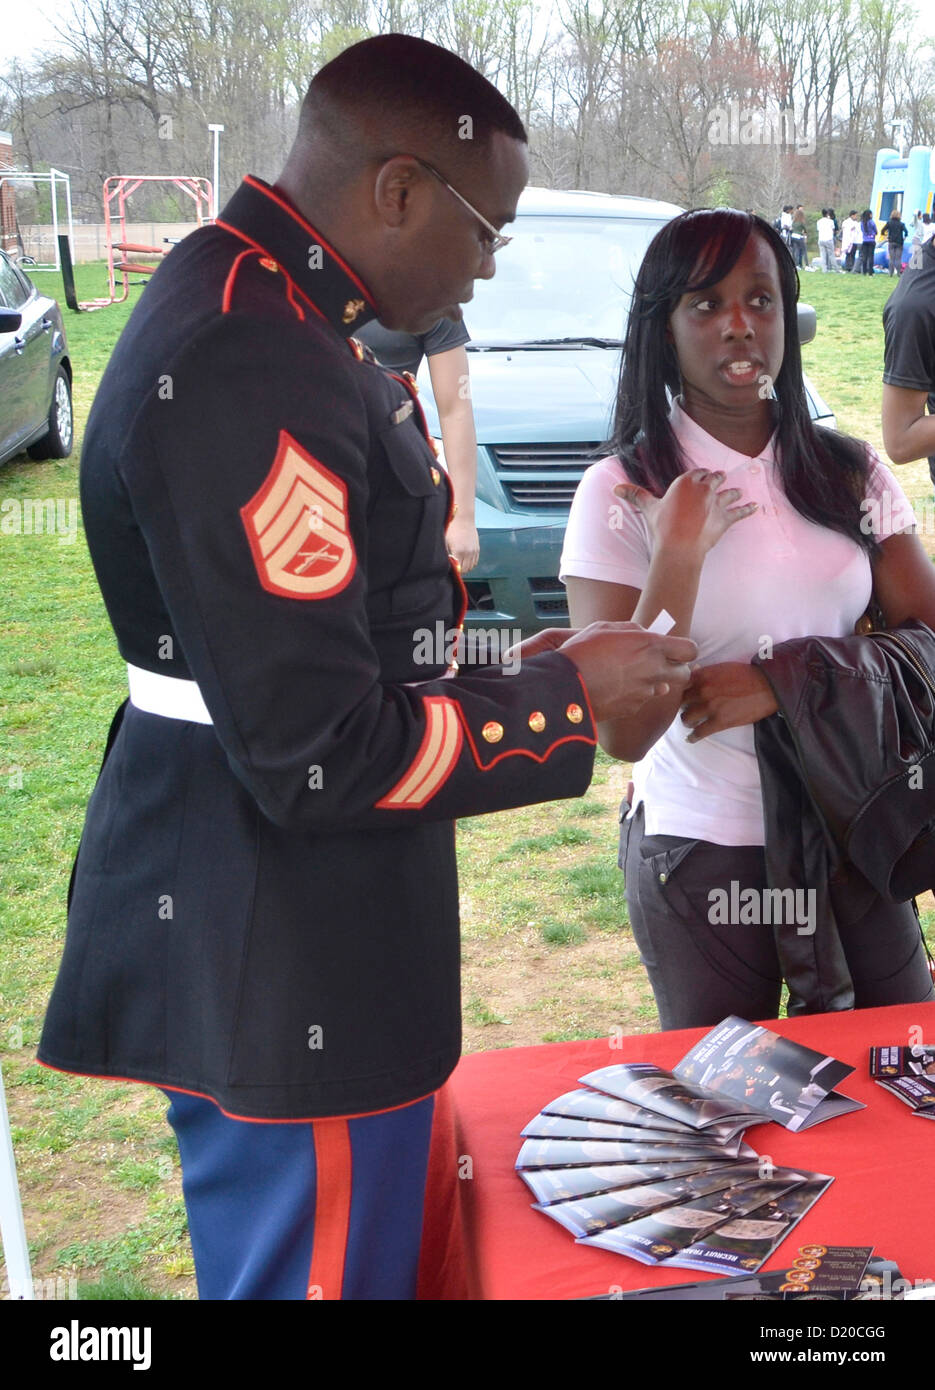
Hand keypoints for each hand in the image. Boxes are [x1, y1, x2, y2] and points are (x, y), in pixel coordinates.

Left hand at [446, 515, 479, 573]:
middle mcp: (468, 552)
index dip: (454, 572)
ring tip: (458, 566)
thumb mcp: (445, 541)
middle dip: (459, 572)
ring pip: (471, 567)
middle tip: (453, 570)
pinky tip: (464, 562)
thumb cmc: (452, 528)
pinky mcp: (477, 548)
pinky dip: (470, 564)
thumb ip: (447, 554)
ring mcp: (474, 551)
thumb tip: (447, 564)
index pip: (458, 569)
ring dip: (465, 569)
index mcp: (459, 551)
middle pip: (465, 570)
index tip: (450, 572)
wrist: (464, 518)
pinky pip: (475, 562)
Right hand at [552, 621, 697, 722]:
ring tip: (629, 677)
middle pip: (684, 674)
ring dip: (652, 683)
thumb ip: (632, 630)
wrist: (565, 684)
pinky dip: (634, 695)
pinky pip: (642, 701)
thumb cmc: (583, 650)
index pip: (690, 650)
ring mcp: (645, 691)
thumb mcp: (606, 628)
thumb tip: (645, 634)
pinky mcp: (633, 708)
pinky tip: (616, 689)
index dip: (685, 651)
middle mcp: (654, 670)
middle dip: (676, 670)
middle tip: (660, 666)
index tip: (675, 651)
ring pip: (663, 689)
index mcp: (651, 645)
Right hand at [615, 469, 755, 556]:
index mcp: (686, 483)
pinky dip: (748, 510)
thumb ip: (636, 495)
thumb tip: (616, 488)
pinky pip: (740, 512)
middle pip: (714, 479)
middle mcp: (704, 489)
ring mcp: (717, 503)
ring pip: (728, 493)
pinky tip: (756, 507)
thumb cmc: (663, 527)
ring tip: (738, 491)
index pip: (696, 473)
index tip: (703, 474)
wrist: (679, 546)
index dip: (700, 474)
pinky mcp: (726, 518)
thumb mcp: (649, 509)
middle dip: (717, 478)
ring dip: (733, 492)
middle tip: (721, 477)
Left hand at [680, 662, 777, 740]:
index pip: (679, 685)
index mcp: (703, 675)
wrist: (767, 686)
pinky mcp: (720, 721)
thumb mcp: (722, 667)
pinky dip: (693, 737)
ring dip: (687, 721)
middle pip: (679, 703)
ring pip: (686, 718)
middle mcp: (702, 690)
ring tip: (690, 723)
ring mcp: (710, 707)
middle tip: (684, 710)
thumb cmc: (746, 675)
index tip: (677, 697)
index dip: (677, 692)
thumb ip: (705, 672)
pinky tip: (691, 739)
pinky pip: (699, 732)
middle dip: (681, 707)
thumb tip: (693, 673)